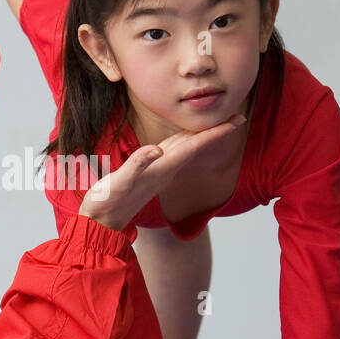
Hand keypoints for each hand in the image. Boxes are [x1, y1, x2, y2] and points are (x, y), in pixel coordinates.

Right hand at [78, 115, 246, 232]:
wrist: (102, 223)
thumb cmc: (108, 203)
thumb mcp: (119, 182)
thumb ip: (137, 164)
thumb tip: (157, 150)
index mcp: (163, 167)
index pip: (196, 145)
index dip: (217, 131)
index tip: (238, 118)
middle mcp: (165, 169)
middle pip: (197, 144)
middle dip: (217, 130)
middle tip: (237, 115)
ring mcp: (159, 170)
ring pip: (186, 147)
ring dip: (202, 134)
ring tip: (217, 122)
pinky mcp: (149, 171)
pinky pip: (172, 150)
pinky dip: (183, 139)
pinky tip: (184, 136)